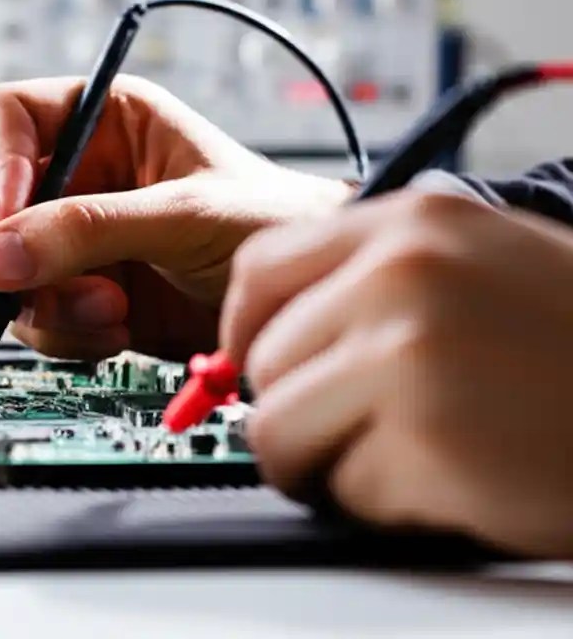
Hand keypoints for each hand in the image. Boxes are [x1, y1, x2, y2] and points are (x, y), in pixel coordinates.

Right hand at [0, 76, 351, 360]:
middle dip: (11, 252)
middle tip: (38, 283)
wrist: (307, 305)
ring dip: (44, 303)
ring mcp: (70, 240)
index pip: (4, 118)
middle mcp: (74, 176)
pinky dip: (62, 334)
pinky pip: (29, 316)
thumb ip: (90, 229)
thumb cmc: (275, 224)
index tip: (8, 215)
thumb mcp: (184, 215)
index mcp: (100, 121)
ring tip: (111, 311)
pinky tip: (118, 329)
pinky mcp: (76, 296)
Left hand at [223, 191, 572, 558]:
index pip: (259, 273)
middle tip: (365, 426)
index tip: (260, 368)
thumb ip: (369, 284)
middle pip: (262, 362)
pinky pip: (342, 491)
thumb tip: (259, 337)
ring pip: (279, 431)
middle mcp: (402, 278)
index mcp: (412, 226)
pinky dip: (385, 502)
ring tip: (408, 454)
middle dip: (298, 408)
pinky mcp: (428, 444)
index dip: (248, 333)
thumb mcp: (481, 265)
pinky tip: (454, 476)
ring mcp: (412, 359)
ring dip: (329, 461)